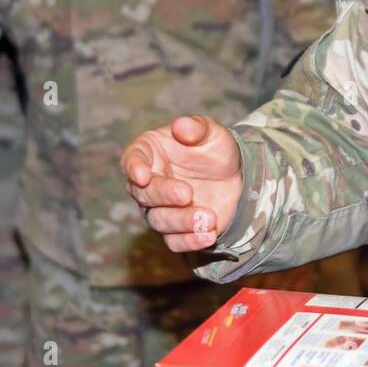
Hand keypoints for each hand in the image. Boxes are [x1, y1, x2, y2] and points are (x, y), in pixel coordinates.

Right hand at [121, 116, 242, 252]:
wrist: (235, 178)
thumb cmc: (215, 149)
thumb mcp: (212, 132)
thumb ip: (197, 128)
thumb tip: (181, 125)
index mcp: (149, 152)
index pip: (132, 159)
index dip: (134, 167)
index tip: (143, 175)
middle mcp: (149, 182)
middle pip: (144, 194)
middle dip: (164, 195)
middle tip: (187, 193)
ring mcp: (159, 209)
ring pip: (158, 221)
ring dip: (181, 221)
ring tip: (208, 218)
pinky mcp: (175, 230)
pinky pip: (174, 241)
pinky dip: (190, 240)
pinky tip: (209, 235)